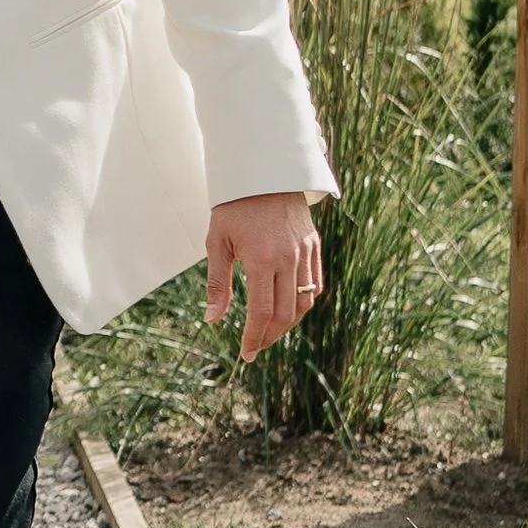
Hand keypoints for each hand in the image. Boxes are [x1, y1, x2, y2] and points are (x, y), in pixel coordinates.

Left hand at [205, 190, 323, 360]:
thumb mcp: (217, 242)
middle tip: (255, 347)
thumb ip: (218, 284)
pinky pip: (315, 285)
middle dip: (269, 336)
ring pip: (305, 302)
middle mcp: (289, 259)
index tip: (245, 355)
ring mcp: (305, 253)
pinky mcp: (313, 246)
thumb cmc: (233, 206)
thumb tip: (212, 320)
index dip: (254, 338)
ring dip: (288, 323)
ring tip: (269, 331)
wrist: (263, 172)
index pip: (262, 312)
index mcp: (263, 259)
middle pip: (286, 313)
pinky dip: (304, 302)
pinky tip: (288, 309)